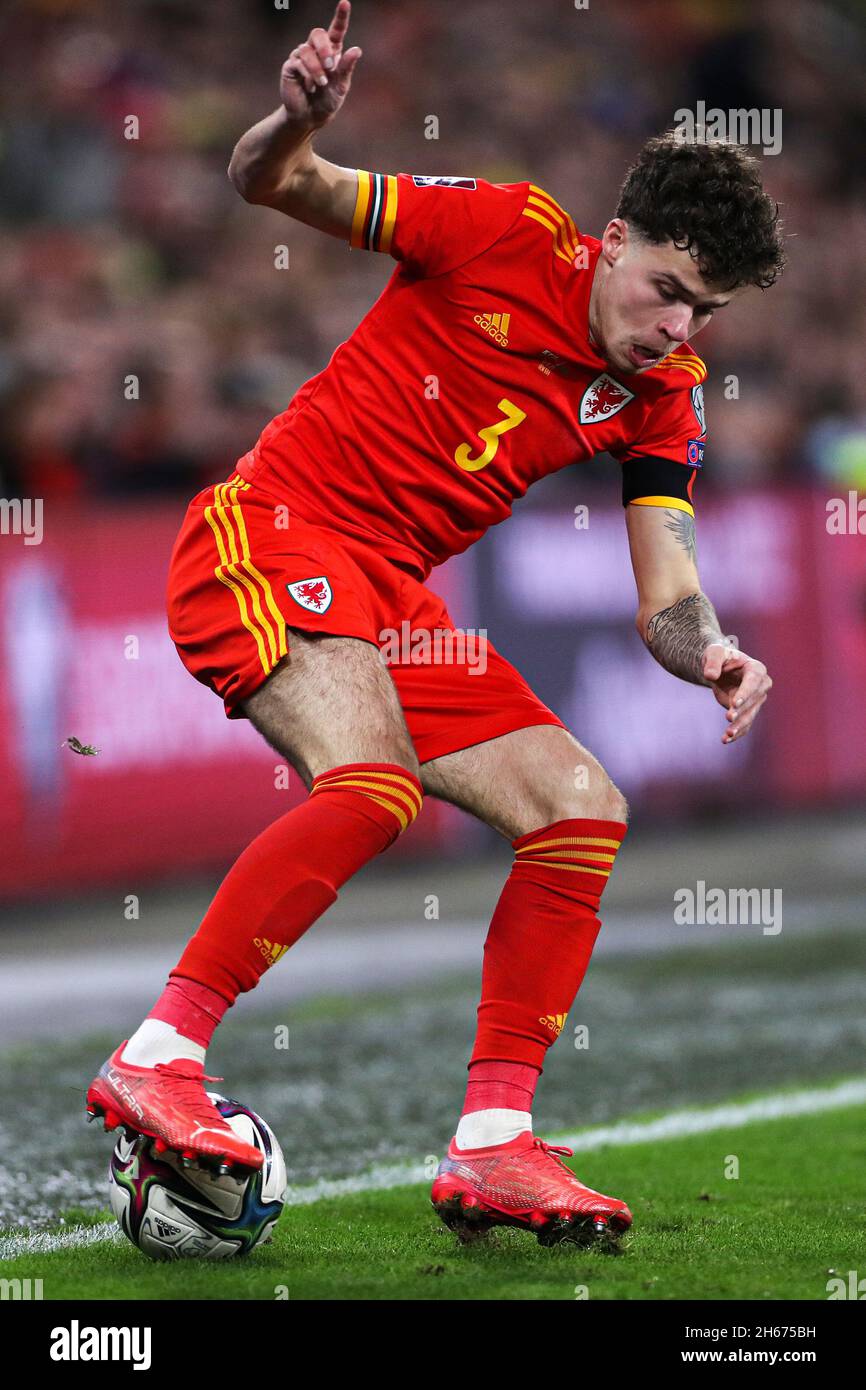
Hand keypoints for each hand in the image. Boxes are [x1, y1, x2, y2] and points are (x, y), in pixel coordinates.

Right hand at [280, 0, 361, 128]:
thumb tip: (356, 50)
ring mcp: (301, 56)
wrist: (310, 118)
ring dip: (316, 68)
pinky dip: (307, 74)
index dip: (340, 16)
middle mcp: (315, 51)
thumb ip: (346, 68)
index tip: (345, 3)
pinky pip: (298, 62)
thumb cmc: (327, 102)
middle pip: (317, 33)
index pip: (336, 30)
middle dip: (324, 48)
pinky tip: (309, 87)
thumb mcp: (341, 86)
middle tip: (330, 66)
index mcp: (331, 52)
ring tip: (320, 84)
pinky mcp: (290, 66)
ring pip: (306, 49)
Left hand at [701, 641, 772, 744]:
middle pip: (754, 700)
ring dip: (740, 726)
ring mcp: (756, 699)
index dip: (745, 693)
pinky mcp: (748, 710)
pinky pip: (745, 724)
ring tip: (727, 735)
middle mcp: (761, 685)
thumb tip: (710, 676)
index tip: (735, 704)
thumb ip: (712, 662)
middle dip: (741, 710)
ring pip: (750, 715)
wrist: (720, 667)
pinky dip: (737, 733)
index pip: (753, 682)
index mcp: (756, 669)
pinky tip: (726, 740)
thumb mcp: (714, 653)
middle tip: (729, 718)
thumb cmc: (720, 656)